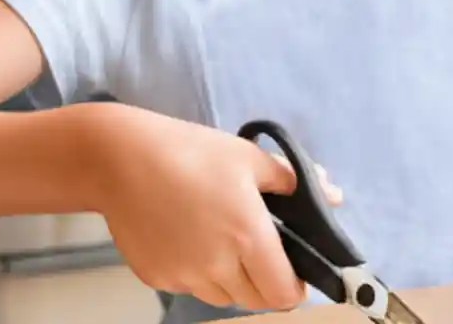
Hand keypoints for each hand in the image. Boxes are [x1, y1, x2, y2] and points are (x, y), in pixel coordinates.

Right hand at [81, 104, 341, 311]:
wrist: (120, 159)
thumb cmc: (189, 151)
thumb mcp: (248, 157)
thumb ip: (294, 181)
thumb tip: (333, 194)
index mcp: (248, 236)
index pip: (284, 294)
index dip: (296, 288)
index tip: (297, 273)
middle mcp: (217, 264)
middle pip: (255, 301)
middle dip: (267, 284)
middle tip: (263, 254)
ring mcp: (184, 275)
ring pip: (222, 296)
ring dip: (233, 280)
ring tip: (223, 240)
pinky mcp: (156, 278)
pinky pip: (190, 287)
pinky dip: (199, 273)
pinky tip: (191, 238)